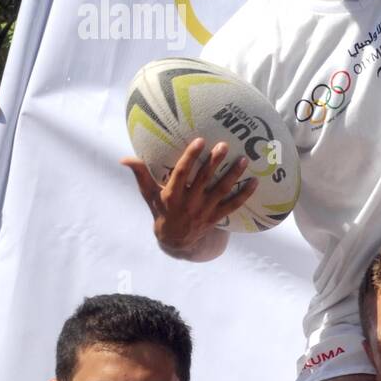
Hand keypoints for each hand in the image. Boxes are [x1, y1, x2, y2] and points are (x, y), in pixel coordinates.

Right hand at [121, 137, 255, 254]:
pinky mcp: (217, 217)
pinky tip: (256, 182)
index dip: (191, 157)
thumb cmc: (161, 210)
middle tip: (224, 145)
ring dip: (233, 175)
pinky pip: (233, 206)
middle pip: (204, 180)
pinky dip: (245, 195)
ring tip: (243, 159)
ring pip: (221, 191)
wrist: (176, 240)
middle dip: (214, 163)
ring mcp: (205, 211)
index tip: (200, 141)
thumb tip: (124, 158)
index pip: (182, 173)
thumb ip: (140, 174)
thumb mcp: (148, 194)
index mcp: (172, 195)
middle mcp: (189, 203)